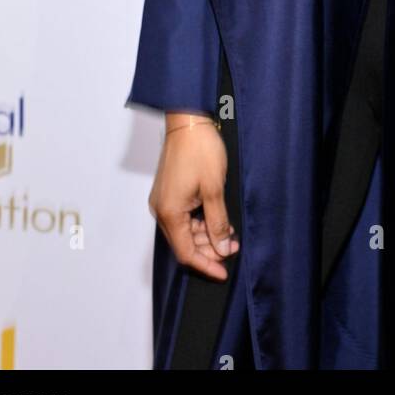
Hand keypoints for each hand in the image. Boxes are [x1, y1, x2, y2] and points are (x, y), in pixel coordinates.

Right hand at [148, 115, 239, 280]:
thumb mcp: (214, 189)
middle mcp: (162, 210)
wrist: (188, 121)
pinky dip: (200, 222)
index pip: (186, 252)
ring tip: (230, 235)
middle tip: (233, 247)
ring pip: (185, 231)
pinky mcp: (169, 192)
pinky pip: (184, 217)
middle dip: (209, 250)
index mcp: (169, 213)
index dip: (206, 265)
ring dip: (206, 236)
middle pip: (184, 243)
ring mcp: (164, 201)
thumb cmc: (200, 150)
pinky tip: (218, 220)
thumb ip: (217, 223)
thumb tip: (221, 249)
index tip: (223, 273)